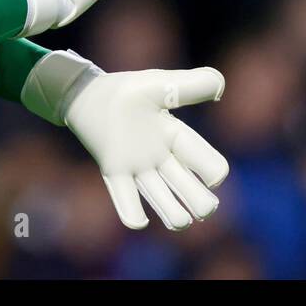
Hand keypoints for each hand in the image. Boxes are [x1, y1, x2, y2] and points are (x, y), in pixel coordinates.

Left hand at [63, 65, 228, 230]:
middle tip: (206, 210)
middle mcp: (159, 156)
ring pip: (158, 195)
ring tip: (182, 222)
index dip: (210, 168)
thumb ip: (189, 85)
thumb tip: (220, 87)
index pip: (200, 155)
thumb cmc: (125, 90)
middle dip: (196, 198)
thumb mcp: (160, 83)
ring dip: (171, 211)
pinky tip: (139, 223)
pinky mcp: (113, 170)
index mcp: (174, 135)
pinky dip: (131, 211)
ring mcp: (136, 166)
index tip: (215, 177)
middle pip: (183, 183)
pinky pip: (123, 196)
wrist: (86, 94)